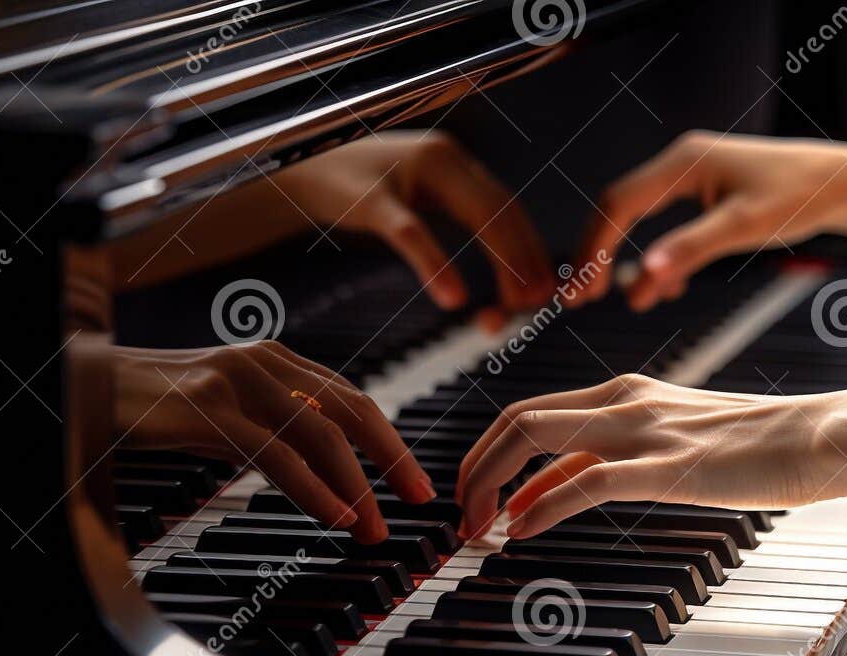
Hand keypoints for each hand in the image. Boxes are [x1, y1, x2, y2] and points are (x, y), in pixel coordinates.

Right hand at [112, 341, 433, 543]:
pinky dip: (314, 489)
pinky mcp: (207, 410)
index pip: (352, 399)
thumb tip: (320, 472)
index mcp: (275, 359)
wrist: (85, 384)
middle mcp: (265, 362)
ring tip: (375, 527)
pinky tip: (336, 515)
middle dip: (392, 459)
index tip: (414, 482)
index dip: (390, 441)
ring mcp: (236, 382)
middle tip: (418, 500)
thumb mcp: (227, 410)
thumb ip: (272, 429)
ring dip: (357, 485)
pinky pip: (276, 454)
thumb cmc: (154, 404)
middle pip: (352, 410)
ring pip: (320, 434)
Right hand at [275, 132, 552, 329]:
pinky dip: (436, 265)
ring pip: (471, 217)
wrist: (299, 163)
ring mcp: (407, 175)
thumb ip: (459, 211)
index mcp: (455, 162)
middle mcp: (441, 158)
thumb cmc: (364, 186)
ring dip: (500, 262)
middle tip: (539, 303)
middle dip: (525, 259)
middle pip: (499, 211)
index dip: (530, 247)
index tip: (547, 287)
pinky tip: (453, 296)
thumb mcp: (418, 192)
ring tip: (513, 305)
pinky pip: (411, 234)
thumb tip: (506, 264)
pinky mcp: (371, 199)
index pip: (506, 206)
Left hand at [454, 374, 840, 537]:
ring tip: (480, 530)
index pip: (528, 413)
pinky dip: (541, 505)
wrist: (820, 437)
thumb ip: (618, 458)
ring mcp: (644, 431)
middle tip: (463, 519)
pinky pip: (585, 480)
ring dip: (493, 486)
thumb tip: (561, 489)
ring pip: (536, 438)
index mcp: (623, 392)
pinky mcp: (668, 466)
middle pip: (516, 420)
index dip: (487, 456)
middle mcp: (623, 401)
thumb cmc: (758, 447)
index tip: (477, 499)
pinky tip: (523, 530)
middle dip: (474, 469)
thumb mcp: (674, 442)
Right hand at [569, 132, 846, 310]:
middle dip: (599, 255)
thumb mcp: (743, 228)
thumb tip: (642, 276)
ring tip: (625, 300)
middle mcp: (680, 162)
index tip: (581, 290)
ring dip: (627, 259)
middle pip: (619, 209)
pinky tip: (665, 289)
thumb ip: (690, 250)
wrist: (839, 181)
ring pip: (640, 218)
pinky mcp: (705, 191)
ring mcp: (691, 175)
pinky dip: (659, 256)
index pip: (617, 205)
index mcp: (682, 163)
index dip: (593, 249)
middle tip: (581, 299)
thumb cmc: (799, 196)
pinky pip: (665, 223)